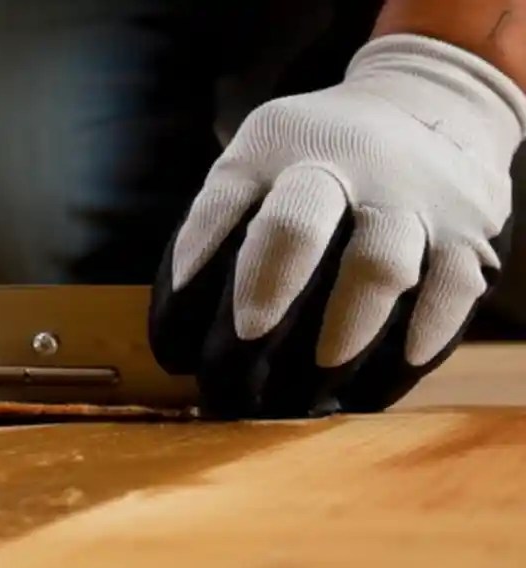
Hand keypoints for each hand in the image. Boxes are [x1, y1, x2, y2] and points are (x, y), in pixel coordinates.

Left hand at [150, 34, 525, 418]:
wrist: (427, 103)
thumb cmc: (310, 168)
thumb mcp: (256, 167)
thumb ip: (220, 236)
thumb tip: (185, 351)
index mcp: (270, 145)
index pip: (218, 213)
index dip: (187, 285)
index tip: (175, 351)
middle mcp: (340, 161)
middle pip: (293, 230)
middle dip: (262, 303)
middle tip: (238, 363)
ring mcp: (410, 194)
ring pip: (377, 267)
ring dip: (338, 338)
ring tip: (308, 388)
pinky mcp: (468, 231)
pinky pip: (448, 294)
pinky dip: (411, 344)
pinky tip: (372, 387)